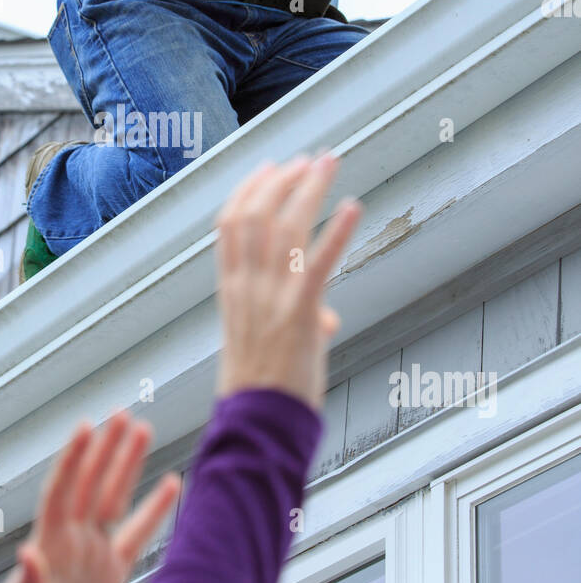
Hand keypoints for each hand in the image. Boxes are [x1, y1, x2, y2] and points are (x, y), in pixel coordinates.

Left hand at [0, 411, 180, 582]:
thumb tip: (28, 554)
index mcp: (48, 545)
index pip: (63, 492)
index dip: (74, 459)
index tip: (86, 426)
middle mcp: (71, 540)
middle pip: (90, 484)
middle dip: (106, 450)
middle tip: (122, 414)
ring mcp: (93, 552)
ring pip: (113, 498)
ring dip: (126, 465)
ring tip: (142, 428)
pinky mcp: (112, 571)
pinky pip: (137, 534)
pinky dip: (154, 510)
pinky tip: (170, 483)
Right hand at [214, 153, 362, 411]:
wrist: (258, 423)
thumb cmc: (263, 389)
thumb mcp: (268, 346)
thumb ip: (297, 321)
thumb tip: (327, 318)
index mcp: (232, 289)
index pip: (230, 224)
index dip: (248, 189)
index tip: (268, 168)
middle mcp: (247, 286)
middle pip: (257, 214)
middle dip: (283, 180)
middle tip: (308, 159)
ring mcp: (271, 298)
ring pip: (285, 227)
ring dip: (308, 190)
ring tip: (327, 164)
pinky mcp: (299, 312)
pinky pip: (318, 263)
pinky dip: (337, 231)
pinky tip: (352, 206)